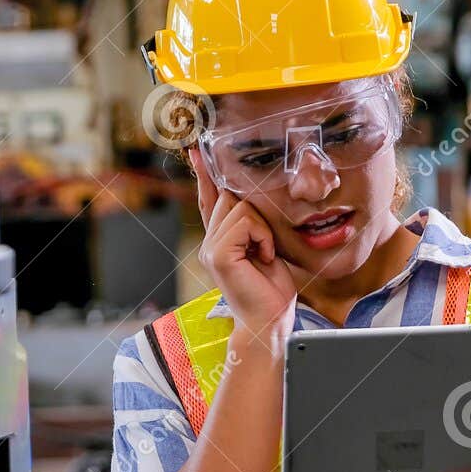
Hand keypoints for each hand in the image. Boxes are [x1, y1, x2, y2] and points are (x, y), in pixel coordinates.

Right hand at [189, 148, 297, 345]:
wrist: (269, 321)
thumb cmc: (272, 290)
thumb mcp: (265, 247)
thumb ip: (252, 224)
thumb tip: (250, 196)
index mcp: (218, 240)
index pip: (210, 200)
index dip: (205, 175)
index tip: (198, 150)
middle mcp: (208, 242)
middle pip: (230, 197)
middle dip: (255, 213)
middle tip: (265, 245)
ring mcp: (210, 248)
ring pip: (240, 207)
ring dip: (263, 228)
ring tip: (265, 253)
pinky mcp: (218, 254)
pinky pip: (246, 223)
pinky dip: (262, 237)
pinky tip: (264, 256)